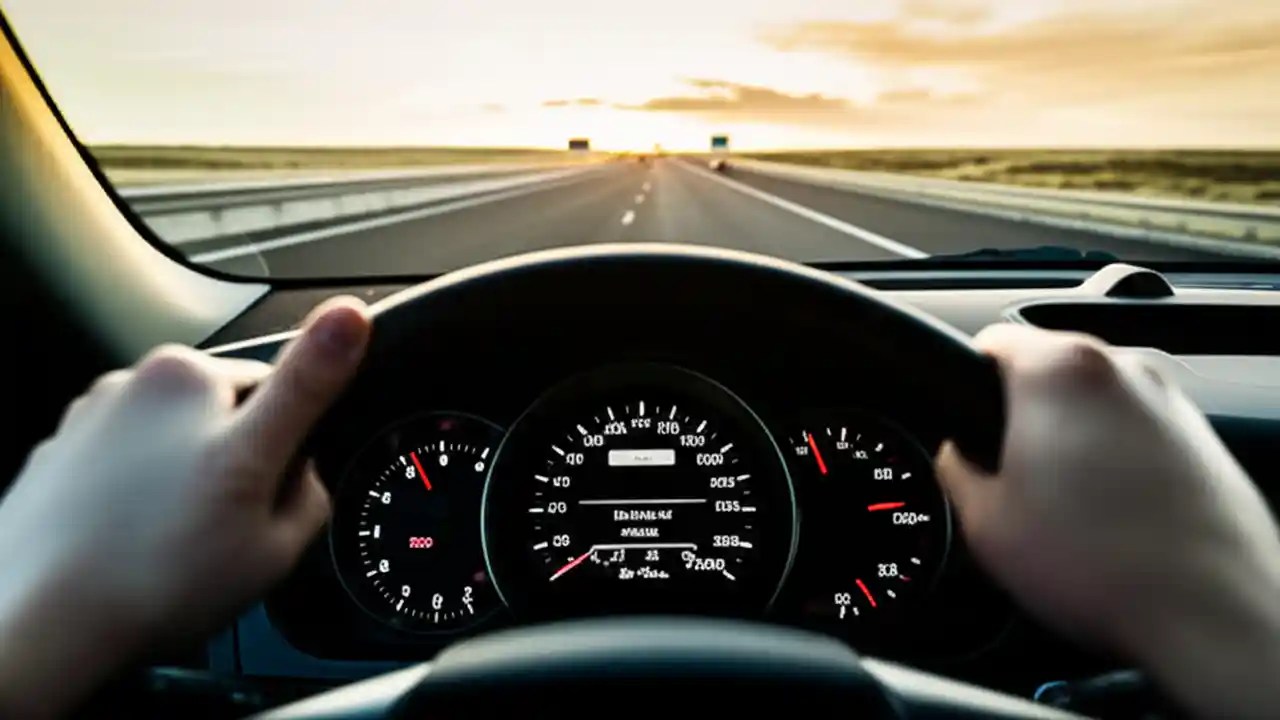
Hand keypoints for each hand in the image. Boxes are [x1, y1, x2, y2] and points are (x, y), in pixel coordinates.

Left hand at [0, 297, 370, 719]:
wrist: (37, 626)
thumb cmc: (156, 579)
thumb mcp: (276, 521)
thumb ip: (317, 455)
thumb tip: (330, 408)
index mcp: (201, 380)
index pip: (288, 387)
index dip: (297, 446)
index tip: (289, 474)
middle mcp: (146, 380)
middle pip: (229, 412)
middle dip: (241, 459)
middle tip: (236, 526)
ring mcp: (96, 411)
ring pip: (177, 437)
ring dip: (188, 474)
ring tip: (179, 541)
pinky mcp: (61, 446)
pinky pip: (128, 460)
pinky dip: (141, 491)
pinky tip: (141, 543)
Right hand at [938, 324, 1279, 718]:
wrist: (1210, 616)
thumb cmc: (1101, 566)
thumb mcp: (984, 522)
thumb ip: (955, 469)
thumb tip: (958, 458)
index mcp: (1058, 370)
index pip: (990, 342)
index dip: (963, 384)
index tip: (962, 423)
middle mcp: (1121, 369)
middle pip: (1046, 372)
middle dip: (1022, 419)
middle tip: (1009, 484)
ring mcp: (1171, 402)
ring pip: (1095, 407)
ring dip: (1072, 443)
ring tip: (1065, 514)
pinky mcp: (1205, 441)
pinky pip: (1138, 437)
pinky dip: (1118, 466)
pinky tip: (1109, 524)